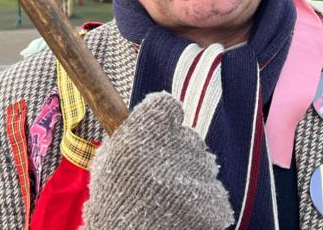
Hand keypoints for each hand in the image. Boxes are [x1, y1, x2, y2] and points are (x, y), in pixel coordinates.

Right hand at [81, 92, 233, 229]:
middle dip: (178, 153)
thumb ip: (128, 135)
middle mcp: (174, 148)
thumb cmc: (112, 203)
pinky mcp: (215, 204)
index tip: (158, 132)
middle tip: (160, 178)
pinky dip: (202, 203)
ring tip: (168, 202)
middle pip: (188, 138)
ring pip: (203, 166)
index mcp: (142, 134)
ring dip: (191, 178)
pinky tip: (181, 215)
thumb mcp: (108, 161)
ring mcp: (198, 176)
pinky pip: (213, 192)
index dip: (163, 120)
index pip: (167, 106)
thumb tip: (146, 117)